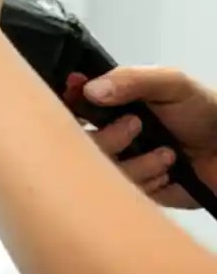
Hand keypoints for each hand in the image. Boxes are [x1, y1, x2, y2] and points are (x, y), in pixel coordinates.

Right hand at [63, 67, 216, 208]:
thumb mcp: (171, 83)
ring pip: (101, 171)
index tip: (77, 95)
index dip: (69, 103)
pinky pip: (124, 193)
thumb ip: (131, 80)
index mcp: (111, 106)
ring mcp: (122, 164)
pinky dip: (149, 182)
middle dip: (106, 137)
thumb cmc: (206, 111)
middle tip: (136, 126)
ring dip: (136, 162)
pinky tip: (170, 172)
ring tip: (167, 154)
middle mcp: (111, 134)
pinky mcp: (136, 191)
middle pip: (79, 143)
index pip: (72, 105)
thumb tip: (89, 89)